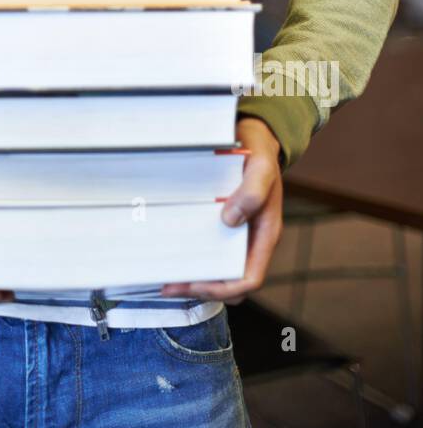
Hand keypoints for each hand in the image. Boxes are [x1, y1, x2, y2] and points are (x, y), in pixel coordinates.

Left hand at [160, 117, 283, 304]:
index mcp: (265, 234)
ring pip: (218, 270)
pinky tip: (169, 251)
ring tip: (163, 275)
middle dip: (201, 288)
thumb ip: (252, 191)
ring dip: (193, 277)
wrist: (253, 139)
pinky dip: (191, 256)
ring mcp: (236, 234)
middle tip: (167, 284)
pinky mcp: (221, 224)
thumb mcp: (261, 167)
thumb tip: (230, 220)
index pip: (249, 278)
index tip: (195, 284)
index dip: (223, 289)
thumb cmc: (259, 154)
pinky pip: (208, 249)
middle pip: (229, 282)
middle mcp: (250, 240)